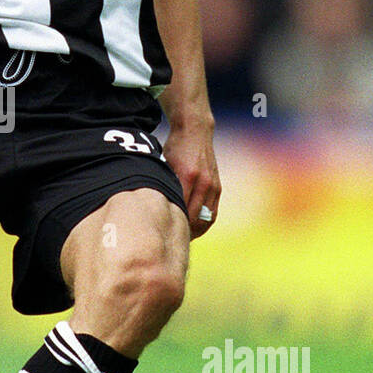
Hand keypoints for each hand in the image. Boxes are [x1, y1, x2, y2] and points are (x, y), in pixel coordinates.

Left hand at [161, 118, 220, 238]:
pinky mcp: (217, 186)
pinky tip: (194, 227)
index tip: (165, 234)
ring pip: (206, 219)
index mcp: (187, 177)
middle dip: (184, 232)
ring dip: (196, 230)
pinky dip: (204, 223)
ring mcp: (212, 185)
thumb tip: (155, 208)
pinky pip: (213, 212)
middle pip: (195, 218)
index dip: (175, 226)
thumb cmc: (174, 149)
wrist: (195, 131)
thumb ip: (163, 186)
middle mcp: (203, 182)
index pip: (181, 211)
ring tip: (183, 237)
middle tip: (172, 240)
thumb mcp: (164, 165)